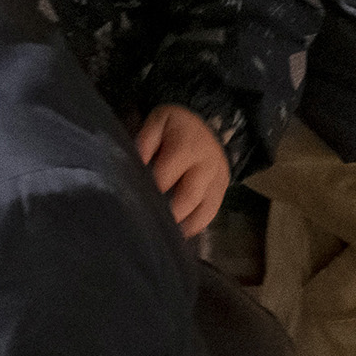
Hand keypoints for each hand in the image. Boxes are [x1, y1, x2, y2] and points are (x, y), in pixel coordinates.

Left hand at [135, 105, 231, 236]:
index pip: (164, 178)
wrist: (211, 121)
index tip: (133, 205)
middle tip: (149, 226)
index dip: (148, 192)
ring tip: (165, 235)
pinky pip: (211, 214)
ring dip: (184, 226)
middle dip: (168, 215)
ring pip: (203, 212)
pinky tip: (179, 233)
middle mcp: (206, 166)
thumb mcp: (159, 120)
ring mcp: (218, 180)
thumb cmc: (178, 126)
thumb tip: (137, 161)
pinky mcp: (223, 190)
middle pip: (187, 199)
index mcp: (187, 147)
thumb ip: (146, 139)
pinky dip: (195, 225)